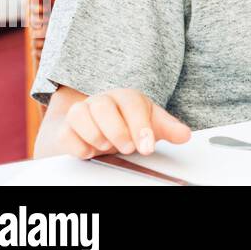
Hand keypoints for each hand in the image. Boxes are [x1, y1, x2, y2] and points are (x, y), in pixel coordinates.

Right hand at [50, 88, 190, 159]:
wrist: (96, 129)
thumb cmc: (127, 124)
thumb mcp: (150, 126)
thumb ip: (168, 129)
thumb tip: (185, 135)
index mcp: (126, 97)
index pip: (133, 105)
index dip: (140, 126)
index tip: (147, 147)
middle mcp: (102, 101)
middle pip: (104, 107)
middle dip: (117, 131)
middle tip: (127, 148)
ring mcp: (81, 112)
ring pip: (80, 115)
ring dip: (96, 135)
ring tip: (107, 147)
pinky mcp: (65, 128)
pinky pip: (66, 134)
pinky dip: (78, 146)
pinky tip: (90, 152)